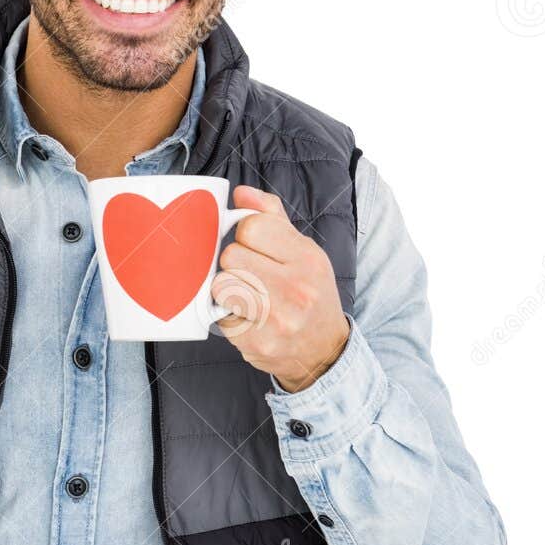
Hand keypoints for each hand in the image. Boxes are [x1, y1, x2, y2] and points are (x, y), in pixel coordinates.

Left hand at [211, 186, 349, 390]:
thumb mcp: (302, 251)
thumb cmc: (309, 294)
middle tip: (250, 275)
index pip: (251, 227)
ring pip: (221, 285)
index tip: (254, 247)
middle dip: (234, 264)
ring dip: (227, 289)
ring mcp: (277, 318)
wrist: (323, 350)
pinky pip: (221, 316)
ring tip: (246, 296)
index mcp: (307, 257)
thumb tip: (241, 194)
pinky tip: (248, 318)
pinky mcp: (257, 343)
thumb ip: (271, 218)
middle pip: (231, 255)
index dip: (244, 235)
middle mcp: (296, 288)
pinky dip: (229, 316)